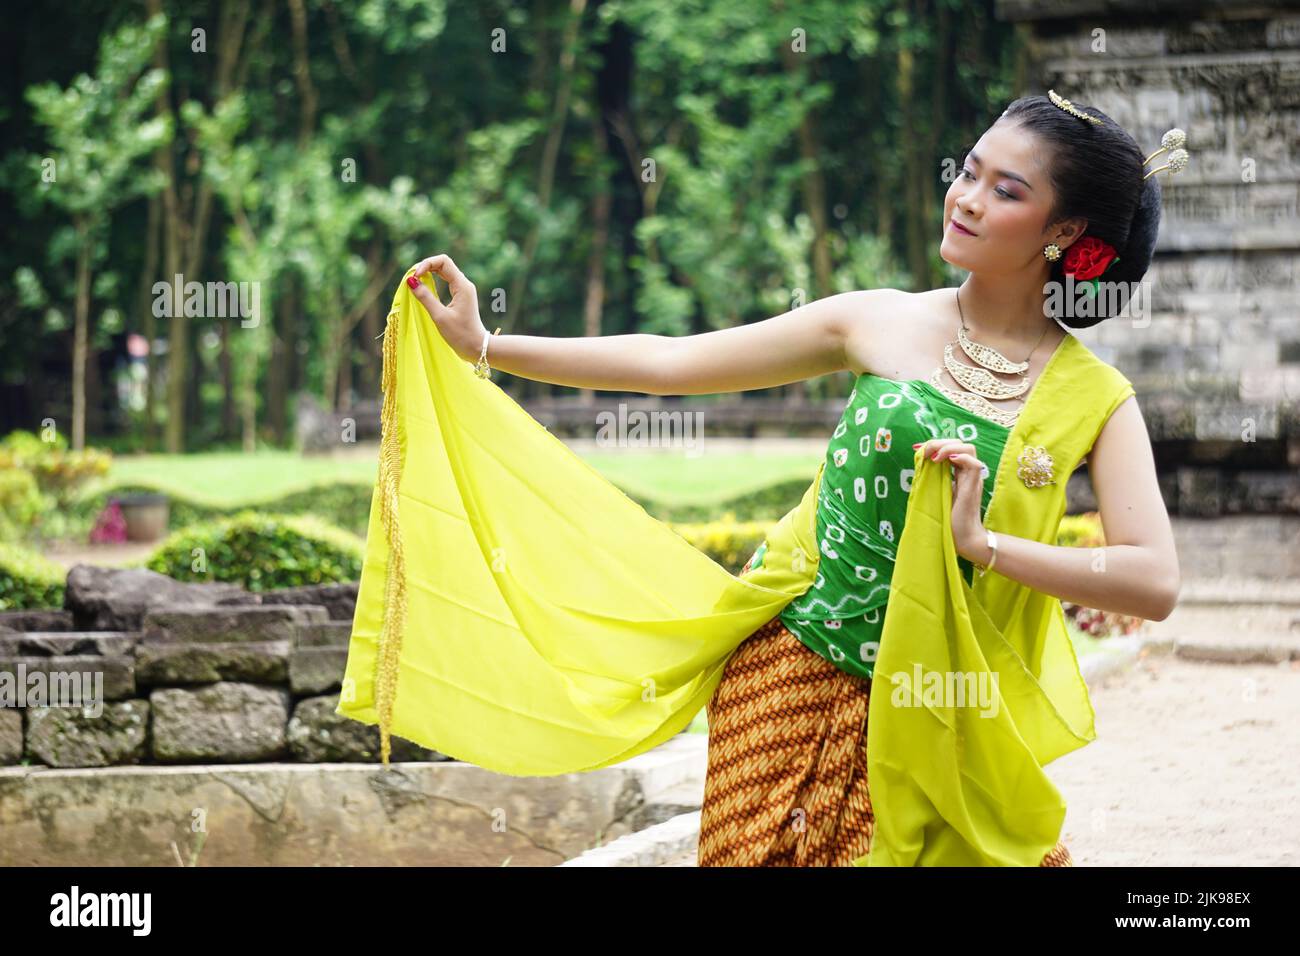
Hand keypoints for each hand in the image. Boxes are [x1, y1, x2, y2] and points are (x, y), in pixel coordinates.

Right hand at [406, 254, 486, 362]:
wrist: (477, 347)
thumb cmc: (460, 334)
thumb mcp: (440, 316)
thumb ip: (425, 298)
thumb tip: (411, 281)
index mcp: (462, 285)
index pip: (443, 261)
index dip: (426, 264)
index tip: (415, 277)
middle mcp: (464, 284)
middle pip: (443, 264)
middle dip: (426, 267)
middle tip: (412, 279)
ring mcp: (463, 289)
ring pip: (444, 271)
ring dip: (429, 273)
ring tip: (416, 282)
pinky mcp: (460, 296)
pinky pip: (445, 281)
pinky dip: (433, 281)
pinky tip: (424, 288)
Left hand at [913, 438, 989, 562]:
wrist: (963, 539)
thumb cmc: (949, 521)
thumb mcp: (936, 494)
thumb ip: (931, 479)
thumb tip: (918, 465)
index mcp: (958, 473)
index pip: (951, 448)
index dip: (935, 444)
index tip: (916, 449)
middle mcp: (967, 473)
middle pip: (960, 443)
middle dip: (940, 442)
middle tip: (924, 451)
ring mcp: (972, 478)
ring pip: (969, 448)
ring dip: (948, 447)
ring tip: (934, 458)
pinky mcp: (974, 486)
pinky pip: (974, 463)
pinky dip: (960, 458)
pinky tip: (944, 462)